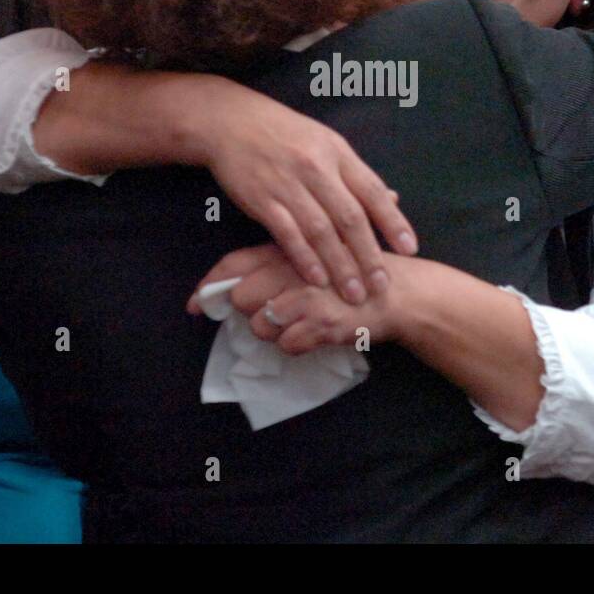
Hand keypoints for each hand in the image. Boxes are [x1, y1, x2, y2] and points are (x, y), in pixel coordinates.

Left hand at [188, 244, 402, 353]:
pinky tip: (315, 334)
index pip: (233, 264)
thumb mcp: (317, 253)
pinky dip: (296, 345)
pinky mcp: (322, 322)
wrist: (400, 292)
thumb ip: (280, 260)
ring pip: (261, 325)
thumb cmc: (356, 270)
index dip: (208, 286)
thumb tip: (236, 282)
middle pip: (241, 298)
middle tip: (272, 314)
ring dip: (274, 332)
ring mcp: (307, 295)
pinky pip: (287, 344)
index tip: (194, 305)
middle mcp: (293, 268)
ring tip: (300, 323)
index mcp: (288, 248)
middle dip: (250, 312)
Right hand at [201, 80, 417, 302]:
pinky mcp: (262, 199)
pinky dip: (304, 258)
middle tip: (381, 285)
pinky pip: (287, 233)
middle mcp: (317, 168)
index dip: (393, 221)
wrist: (231, 122)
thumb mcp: (327, 143)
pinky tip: (317, 280)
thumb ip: (356, 175)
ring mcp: (289, 184)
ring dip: (340, 265)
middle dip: (368, 255)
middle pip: (350, 217)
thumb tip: (394, 199)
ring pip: (321, 231)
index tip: (409, 248)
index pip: (373, 191)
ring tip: (353, 293)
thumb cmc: (285, 135)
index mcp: (338, 153)